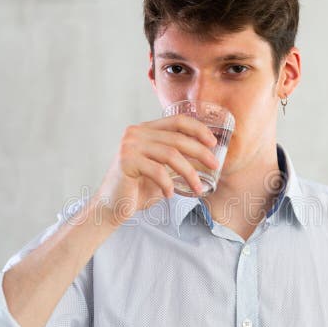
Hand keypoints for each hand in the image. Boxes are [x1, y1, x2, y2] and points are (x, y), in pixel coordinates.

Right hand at [92, 114, 219, 225]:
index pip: (177, 120)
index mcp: (146, 129)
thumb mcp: (161, 168)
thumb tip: (207, 156)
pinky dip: (168, 185)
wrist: (112, 206)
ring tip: (198, 188)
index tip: (213, 142)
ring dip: (189, 173)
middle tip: (215, 165)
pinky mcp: (126, 161)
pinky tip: (170, 194)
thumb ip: (176, 158)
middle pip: (177, 138)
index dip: (198, 129)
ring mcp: (130, 146)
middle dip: (200, 152)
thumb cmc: (139, 189)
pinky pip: (157, 171)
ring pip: (171, 155)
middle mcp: (136, 133)